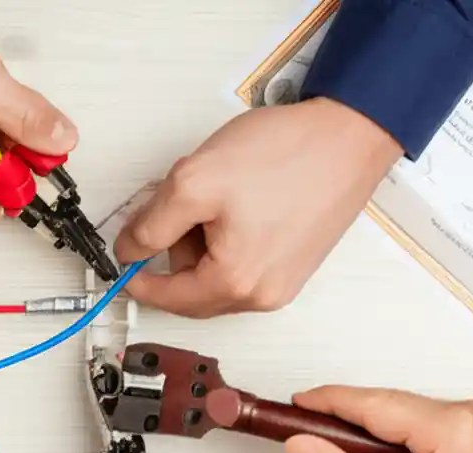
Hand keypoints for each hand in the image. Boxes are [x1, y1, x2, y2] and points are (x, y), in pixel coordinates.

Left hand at [115, 98, 401, 317]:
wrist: (350, 133)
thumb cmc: (287, 153)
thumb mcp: (193, 182)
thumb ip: (150, 224)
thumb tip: (129, 250)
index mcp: (236, 282)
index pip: (168, 298)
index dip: (137, 278)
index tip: (122, 262)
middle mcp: (263, 294)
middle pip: (192, 290)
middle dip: (177, 250)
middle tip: (179, 204)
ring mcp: (284, 282)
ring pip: (217, 274)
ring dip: (203, 241)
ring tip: (220, 194)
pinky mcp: (296, 264)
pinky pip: (244, 263)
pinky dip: (228, 238)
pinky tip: (241, 201)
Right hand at [282, 386, 472, 452]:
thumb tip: (302, 443)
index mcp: (454, 430)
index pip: (374, 403)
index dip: (329, 401)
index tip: (298, 404)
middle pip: (392, 405)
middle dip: (350, 418)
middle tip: (309, 434)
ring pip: (408, 413)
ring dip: (375, 430)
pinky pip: (428, 424)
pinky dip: (401, 437)